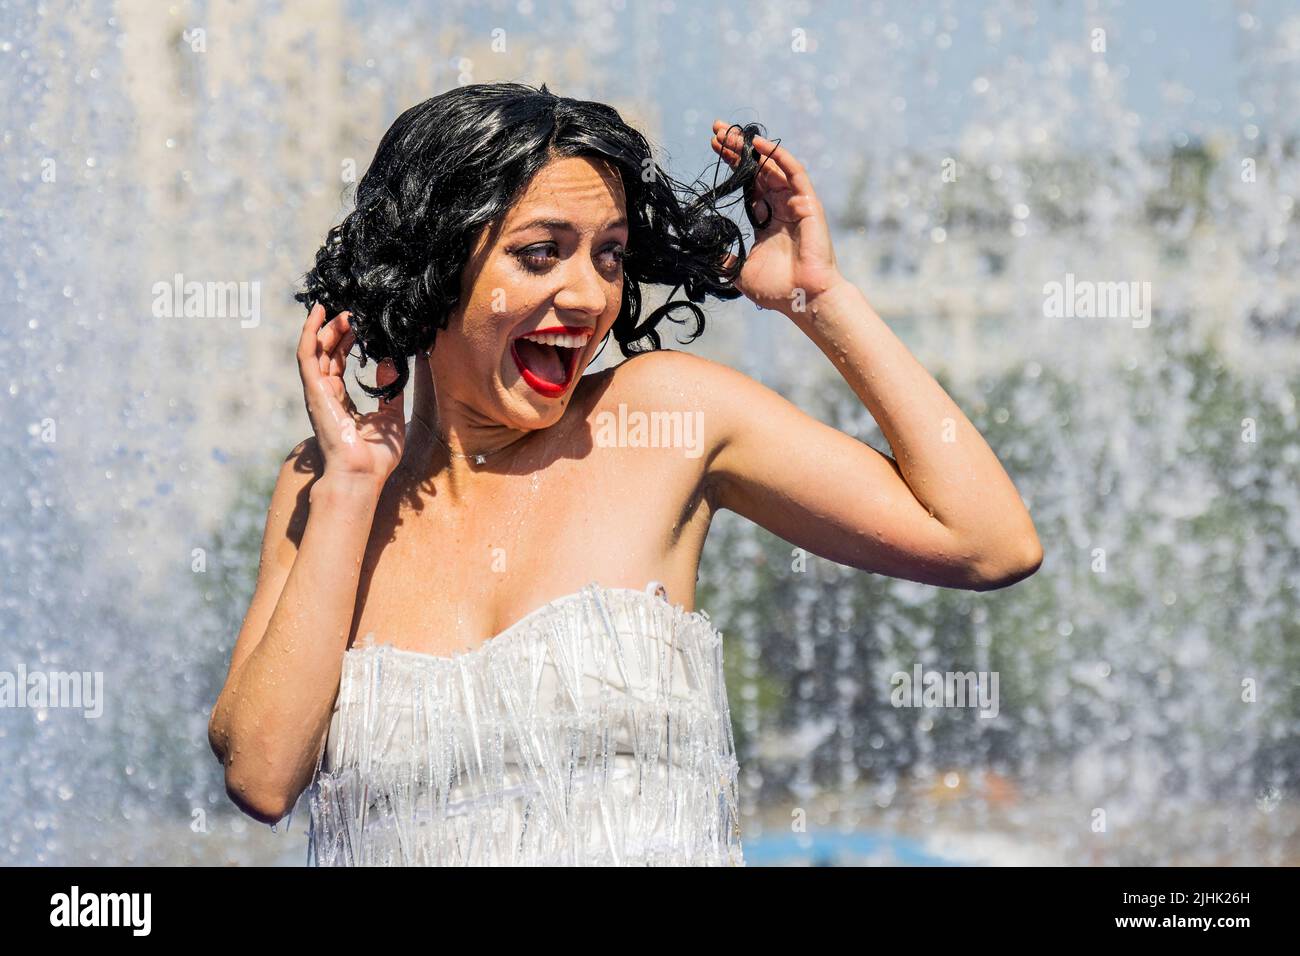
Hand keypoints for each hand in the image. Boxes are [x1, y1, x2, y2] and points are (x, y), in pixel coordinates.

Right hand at [296, 303, 403, 489]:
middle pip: (327, 354)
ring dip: (326, 327)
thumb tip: (391, 363)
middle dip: (337, 331)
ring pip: (316, 350)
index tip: (359, 325)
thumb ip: (390, 389)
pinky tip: (318, 313)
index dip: (346, 343)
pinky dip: (310, 332)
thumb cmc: (376, 456)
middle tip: (353, 313)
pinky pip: (307, 355)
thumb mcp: (391, 417)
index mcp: (340, 402)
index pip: (338, 365)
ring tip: (342, 310)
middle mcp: (325, 395)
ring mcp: (317, 392)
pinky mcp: (313, 390)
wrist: (361, 474)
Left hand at [710, 120, 845, 318]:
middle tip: (717, 130)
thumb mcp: (739, 271)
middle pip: (757, 171)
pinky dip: (777, 156)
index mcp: (766, 221)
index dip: (732, 166)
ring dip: (751, 149)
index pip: (747, 185)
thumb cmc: (777, 289)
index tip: (713, 147)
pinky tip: (757, 144)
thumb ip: (723, 258)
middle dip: (737, 150)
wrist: (802, 299)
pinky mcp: (808, 204)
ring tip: (728, 133)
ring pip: (772, 167)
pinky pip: (794, 173)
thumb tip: (701, 250)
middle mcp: (781, 208)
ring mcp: (795, 204)